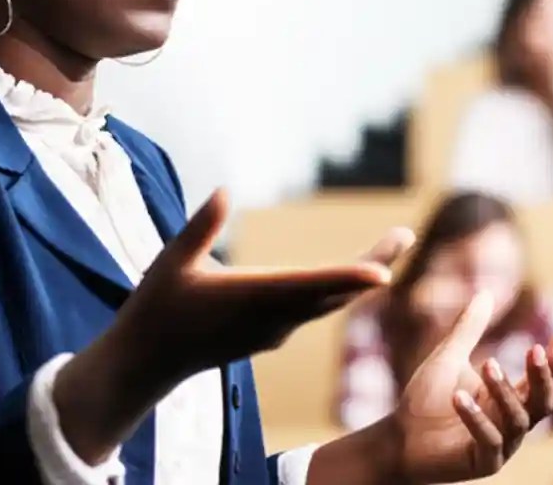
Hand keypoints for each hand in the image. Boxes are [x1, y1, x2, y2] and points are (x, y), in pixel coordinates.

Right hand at [118, 189, 391, 377]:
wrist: (146, 363)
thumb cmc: (156, 308)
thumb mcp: (171, 261)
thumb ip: (200, 227)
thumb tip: (223, 189)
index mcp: (252, 298)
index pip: (310, 287)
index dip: (348, 277)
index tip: (385, 273)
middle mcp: (271, 318)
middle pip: (333, 293)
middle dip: (372, 264)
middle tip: (405, 235)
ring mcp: (272, 330)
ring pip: (327, 302)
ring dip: (359, 276)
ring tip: (391, 246)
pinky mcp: (268, 334)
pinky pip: (312, 310)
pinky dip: (336, 289)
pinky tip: (353, 275)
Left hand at [393, 292, 552, 483]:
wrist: (397, 435)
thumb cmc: (425, 399)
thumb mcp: (449, 357)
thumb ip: (470, 329)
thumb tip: (486, 291)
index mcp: (508, 398)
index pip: (538, 380)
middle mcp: (511, 422)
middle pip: (541, 402)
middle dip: (541, 376)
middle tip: (535, 349)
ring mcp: (500, 445)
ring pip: (517, 420)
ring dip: (504, 391)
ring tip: (487, 364)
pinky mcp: (483, 463)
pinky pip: (489, 440)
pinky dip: (476, 418)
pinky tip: (459, 397)